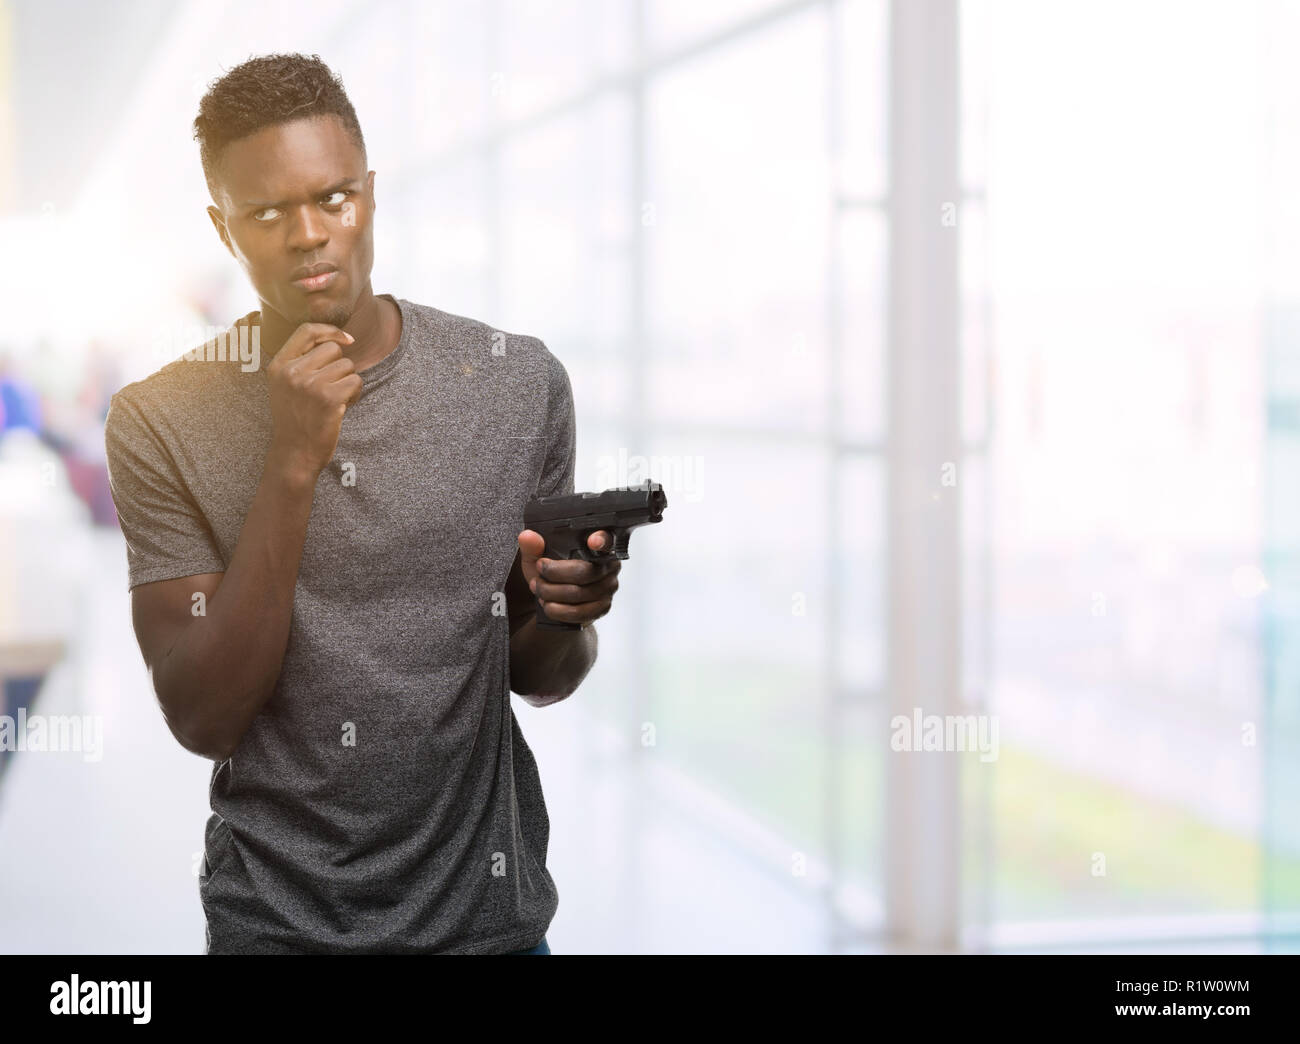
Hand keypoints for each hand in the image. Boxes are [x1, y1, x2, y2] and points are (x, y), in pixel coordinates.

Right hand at [265, 323, 363, 481]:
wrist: (294, 453)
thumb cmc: (294, 418)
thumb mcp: (285, 385)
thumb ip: (301, 361)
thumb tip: (339, 339)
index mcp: (278, 365)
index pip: (307, 330)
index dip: (331, 331)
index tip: (347, 339)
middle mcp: (292, 372)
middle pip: (333, 349)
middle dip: (340, 367)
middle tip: (332, 388)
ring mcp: (310, 384)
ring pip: (347, 366)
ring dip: (348, 382)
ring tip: (334, 400)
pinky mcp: (329, 398)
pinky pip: (355, 381)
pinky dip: (355, 394)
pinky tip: (342, 408)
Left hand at [516, 529, 620, 626]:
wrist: (555, 597)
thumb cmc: (552, 572)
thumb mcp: (539, 556)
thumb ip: (533, 545)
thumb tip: (528, 537)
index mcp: (598, 545)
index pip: (607, 540)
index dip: (601, 540)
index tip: (592, 542)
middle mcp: (609, 566)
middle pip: (584, 571)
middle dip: (554, 574)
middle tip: (538, 572)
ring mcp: (608, 589)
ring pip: (578, 593)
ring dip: (551, 593)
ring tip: (538, 589)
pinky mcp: (602, 608)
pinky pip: (579, 612)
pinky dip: (558, 610)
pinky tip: (548, 605)